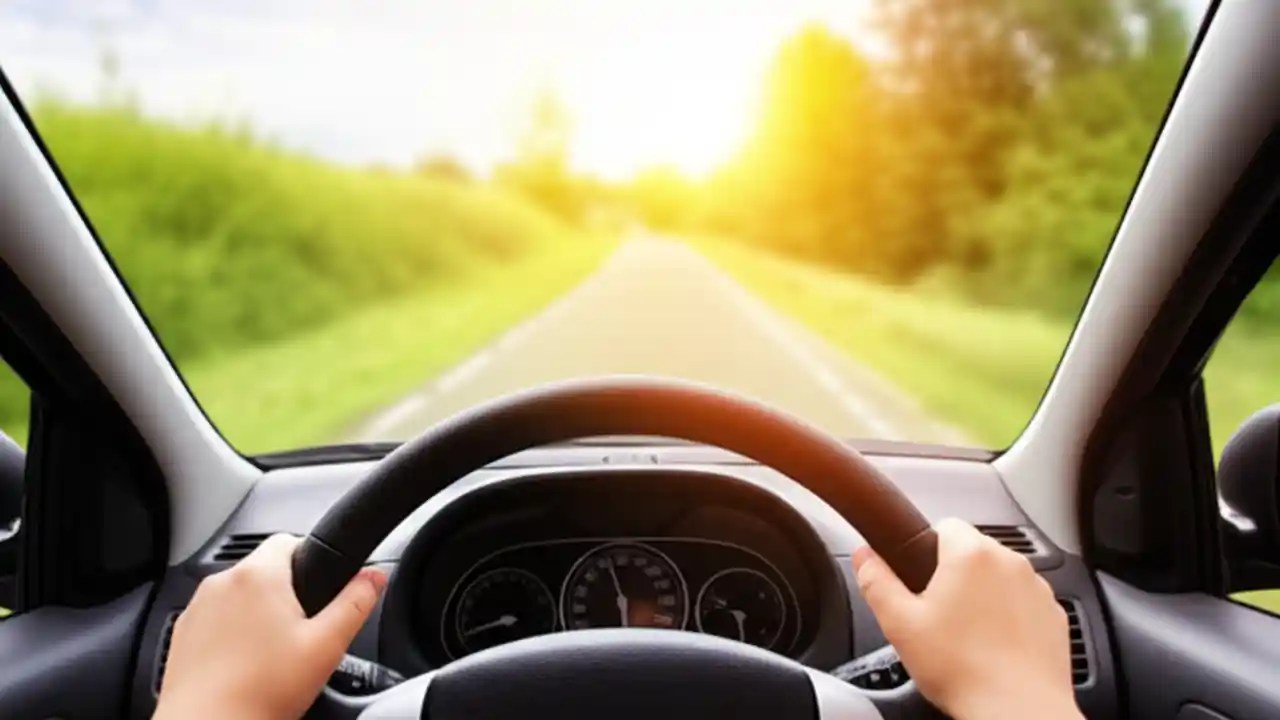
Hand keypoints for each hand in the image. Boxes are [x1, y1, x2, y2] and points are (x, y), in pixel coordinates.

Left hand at [154, 534, 385, 719]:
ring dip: (257, 613)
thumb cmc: (261, 692)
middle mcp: (221, 583)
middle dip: (286, 592)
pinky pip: (216, 620)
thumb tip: (374, 577)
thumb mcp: (326, 646)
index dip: (312, 560)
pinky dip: (231, 634)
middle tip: (301, 632)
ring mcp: (196, 609)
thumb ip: (355, 603)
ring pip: (239, 596)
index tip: (319, 591)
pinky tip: (245, 665)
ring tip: (272, 654)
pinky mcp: (182, 634)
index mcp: (258, 575)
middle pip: (264, 569)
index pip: (289, 539)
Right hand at [853, 519, 1081, 719]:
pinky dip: (1011, 618)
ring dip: (985, 595)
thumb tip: (865, 556)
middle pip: (974, 551)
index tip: (921, 580)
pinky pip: (1025, 604)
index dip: (926, 550)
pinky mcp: (1054, 616)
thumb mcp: (900, 624)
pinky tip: (994, 647)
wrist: (1017, 711)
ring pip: (1001, 578)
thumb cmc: (962, 669)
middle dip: (955, 574)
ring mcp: (1038, 589)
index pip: (945, 525)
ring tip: (968, 635)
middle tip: (938, 614)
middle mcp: (1011, 563)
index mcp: (971, 555)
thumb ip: (876, 581)